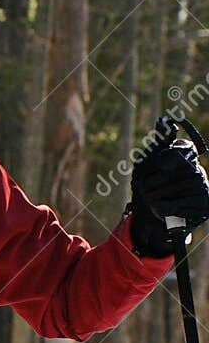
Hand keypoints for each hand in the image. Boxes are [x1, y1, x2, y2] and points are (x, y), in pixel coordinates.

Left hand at [129, 126, 208, 257]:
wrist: (151, 220)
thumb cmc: (148, 189)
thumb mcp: (145, 166)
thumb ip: (155, 145)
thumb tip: (163, 122)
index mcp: (187, 158)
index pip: (183, 149)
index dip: (166, 156)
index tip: (153, 166)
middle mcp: (198, 170)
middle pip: (177, 169)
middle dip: (153, 180)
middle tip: (141, 188)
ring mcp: (203, 187)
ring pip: (179, 187)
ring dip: (156, 195)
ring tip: (148, 199)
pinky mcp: (203, 205)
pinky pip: (182, 204)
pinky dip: (164, 208)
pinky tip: (158, 209)